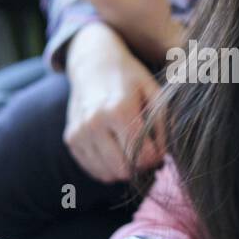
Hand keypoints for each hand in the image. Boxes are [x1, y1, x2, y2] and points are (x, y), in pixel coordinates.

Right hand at [64, 22, 166, 181]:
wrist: (93, 64)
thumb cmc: (129, 78)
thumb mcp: (153, 91)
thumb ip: (164, 123)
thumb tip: (167, 154)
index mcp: (119, 110)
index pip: (143, 157)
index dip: (156, 156)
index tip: (159, 146)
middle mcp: (94, 123)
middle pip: (124, 170)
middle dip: (139, 165)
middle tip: (145, 149)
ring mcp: (79, 133)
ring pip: (108, 174)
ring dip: (124, 167)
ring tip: (130, 147)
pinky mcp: (71, 140)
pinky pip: (94, 170)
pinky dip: (108, 166)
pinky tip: (114, 148)